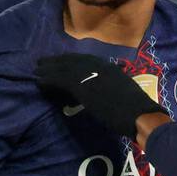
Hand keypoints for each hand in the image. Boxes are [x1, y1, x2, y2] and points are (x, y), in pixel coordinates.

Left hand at [35, 53, 168, 135]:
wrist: (140, 115)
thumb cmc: (138, 110)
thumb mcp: (125, 93)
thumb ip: (113, 89)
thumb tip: (106, 94)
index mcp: (110, 68)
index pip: (86, 61)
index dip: (71, 62)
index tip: (61, 62)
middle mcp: (99, 66)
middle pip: (72, 61)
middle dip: (57, 62)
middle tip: (43, 63)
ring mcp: (90, 75)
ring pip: (63, 68)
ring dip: (49, 69)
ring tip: (36, 71)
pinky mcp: (82, 86)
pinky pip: (60, 80)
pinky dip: (48, 80)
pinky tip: (39, 82)